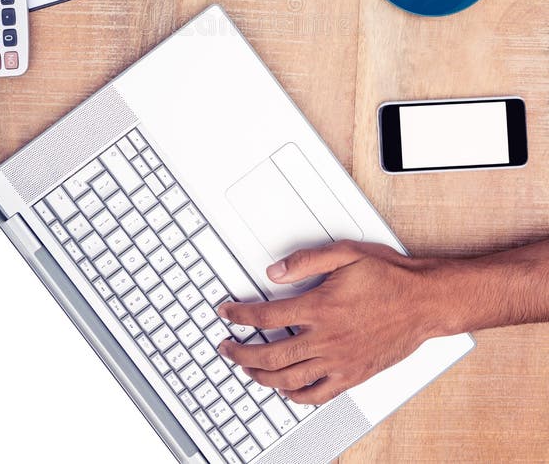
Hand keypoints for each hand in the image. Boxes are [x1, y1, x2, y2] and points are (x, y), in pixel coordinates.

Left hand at [217, 241, 449, 404]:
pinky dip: (295, 396)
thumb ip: (306, 261)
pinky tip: (285, 390)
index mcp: (321, 307)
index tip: (227, 313)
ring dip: (260, 376)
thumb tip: (274, 271)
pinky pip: (317, 394)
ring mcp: (339, 361)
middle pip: (270, 354)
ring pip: (289, 378)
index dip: (240, 315)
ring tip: (246, 369)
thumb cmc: (389, 277)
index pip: (267, 316)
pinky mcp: (353, 375)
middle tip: (226, 348)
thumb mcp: (346, 254)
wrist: (424, 301)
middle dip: (240, 352)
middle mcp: (327, 338)